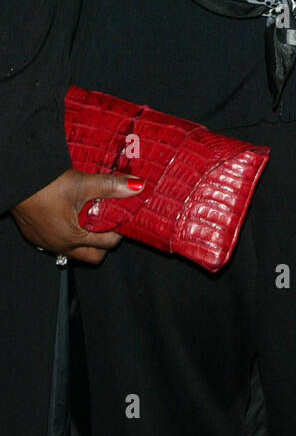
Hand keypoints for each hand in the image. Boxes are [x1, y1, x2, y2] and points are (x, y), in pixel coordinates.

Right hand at [11, 168, 145, 264]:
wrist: (16, 179)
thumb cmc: (45, 184)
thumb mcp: (83, 184)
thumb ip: (111, 186)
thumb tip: (138, 186)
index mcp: (73, 238)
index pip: (108, 243)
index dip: (120, 230)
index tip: (124, 216)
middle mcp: (59, 246)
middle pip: (93, 256)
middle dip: (105, 242)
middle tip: (111, 221)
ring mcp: (45, 243)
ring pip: (75, 252)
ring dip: (87, 239)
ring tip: (93, 218)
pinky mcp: (35, 236)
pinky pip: (58, 244)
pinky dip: (70, 235)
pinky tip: (73, 216)